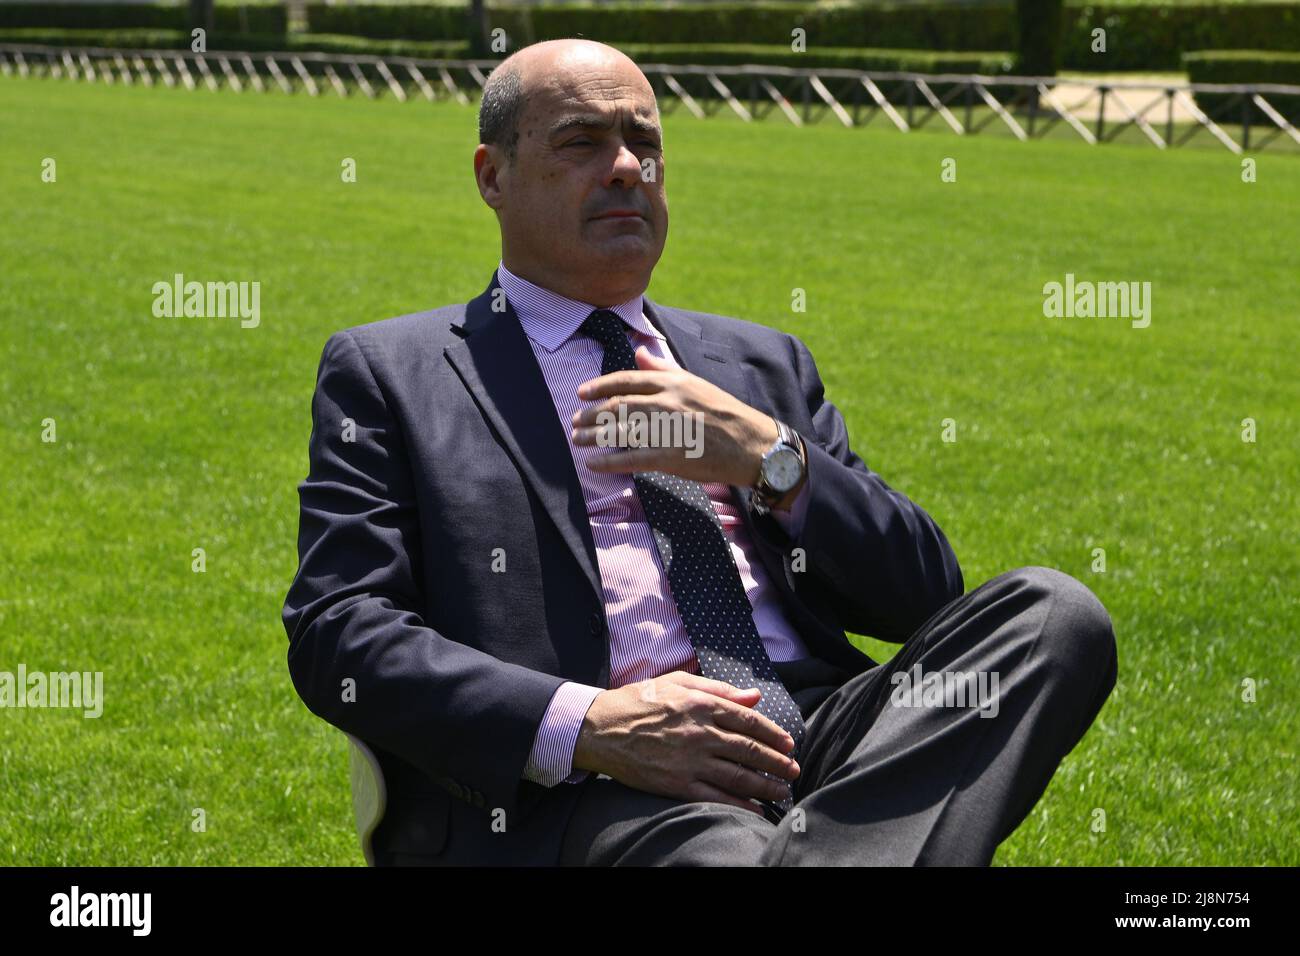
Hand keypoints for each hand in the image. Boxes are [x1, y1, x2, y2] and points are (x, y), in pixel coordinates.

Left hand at [570, 347, 776, 487]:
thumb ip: (663, 368)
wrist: (751, 444)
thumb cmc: (724, 414)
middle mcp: (668, 402)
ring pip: (620, 431)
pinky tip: (594, 464)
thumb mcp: (695, 383)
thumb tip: (639, 352)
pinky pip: (632, 459)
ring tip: (577, 439)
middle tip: (574, 421)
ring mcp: (669, 430)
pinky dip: (609, 462)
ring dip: (593, 436)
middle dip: (591, 414)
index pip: (627, 380)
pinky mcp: (672, 456)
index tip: (581, 393)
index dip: (600, 386)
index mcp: (673, 382)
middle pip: (618, 406)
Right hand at [572, 671, 800, 814]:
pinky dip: (739, 805)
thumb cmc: (639, 700)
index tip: (788, 743)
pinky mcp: (676, 784)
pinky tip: (755, 809)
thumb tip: (753, 696)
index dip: (773, 733)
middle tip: (794, 770)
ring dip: (765, 785)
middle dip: (776, 762)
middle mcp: (699, 733)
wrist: (600, 728)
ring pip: (738, 776)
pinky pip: (715, 797)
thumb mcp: (678, 682)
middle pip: (749, 749)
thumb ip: (718, 689)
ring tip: (782, 790)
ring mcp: (688, 761)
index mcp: (701, 704)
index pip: (748, 720)